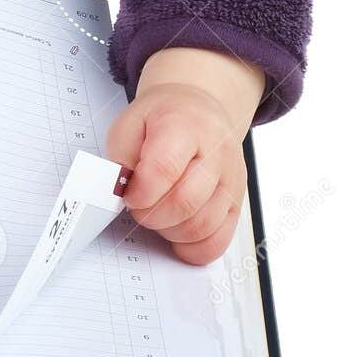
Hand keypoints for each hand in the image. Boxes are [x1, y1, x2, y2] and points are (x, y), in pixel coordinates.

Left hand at [104, 47, 263, 265]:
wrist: (198, 109)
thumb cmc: (162, 119)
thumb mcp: (130, 123)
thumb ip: (121, 156)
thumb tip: (119, 191)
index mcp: (185, 125)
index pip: (164, 167)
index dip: (141, 191)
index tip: (128, 194)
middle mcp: (216, 152)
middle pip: (185, 201)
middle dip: (151, 215)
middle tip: (139, 206)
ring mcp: (231, 179)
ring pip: (202, 226)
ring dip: (170, 231)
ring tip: (157, 214)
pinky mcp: (238, 202)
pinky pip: (219, 241)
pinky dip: (193, 248)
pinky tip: (177, 233)